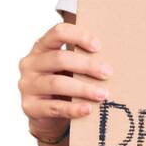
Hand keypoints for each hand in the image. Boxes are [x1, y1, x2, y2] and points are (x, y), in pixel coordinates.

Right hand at [18, 22, 113, 139]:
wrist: (47, 113)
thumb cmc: (65, 82)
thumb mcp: (70, 66)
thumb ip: (84, 56)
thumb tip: (118, 52)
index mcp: (42, 46)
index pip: (58, 32)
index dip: (79, 36)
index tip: (98, 46)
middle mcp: (31, 63)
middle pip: (60, 58)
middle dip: (87, 65)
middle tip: (108, 73)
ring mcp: (27, 85)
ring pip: (57, 83)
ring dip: (83, 88)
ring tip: (103, 94)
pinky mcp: (29, 106)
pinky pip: (54, 107)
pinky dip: (73, 108)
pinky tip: (87, 109)